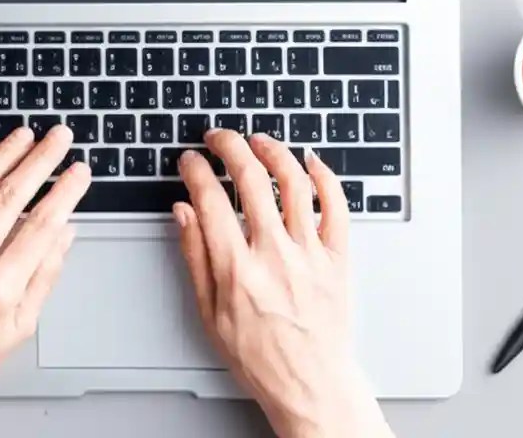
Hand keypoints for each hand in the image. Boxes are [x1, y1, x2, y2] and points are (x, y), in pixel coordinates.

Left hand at [0, 126, 89, 437]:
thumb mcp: (20, 329)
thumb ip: (44, 277)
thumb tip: (64, 233)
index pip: (41, 225)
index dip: (65, 192)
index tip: (79, 172)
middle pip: (9, 197)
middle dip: (39, 160)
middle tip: (57, 138)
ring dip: (1, 155)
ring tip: (21, 136)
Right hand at [173, 131, 392, 437]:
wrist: (310, 383)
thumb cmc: (260, 357)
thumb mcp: (209, 313)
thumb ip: (195, 257)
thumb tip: (184, 213)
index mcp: (238, 270)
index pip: (211, 200)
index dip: (196, 171)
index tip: (190, 162)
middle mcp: (275, 255)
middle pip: (251, 179)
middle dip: (229, 147)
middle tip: (218, 138)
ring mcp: (310, 253)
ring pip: (294, 182)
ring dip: (273, 151)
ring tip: (258, 140)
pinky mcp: (338, 257)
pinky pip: (336, 205)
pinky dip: (324, 176)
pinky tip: (310, 162)